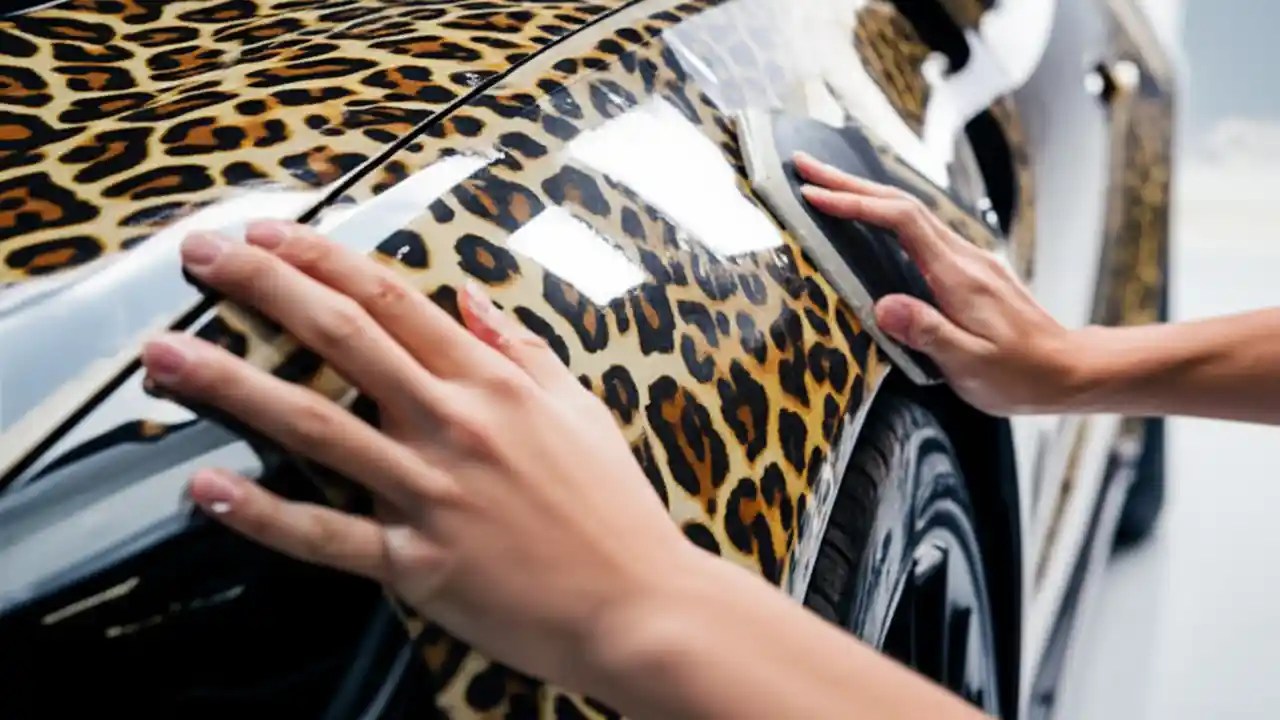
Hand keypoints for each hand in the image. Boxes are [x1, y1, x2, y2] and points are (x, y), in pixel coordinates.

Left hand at [140, 221, 696, 692]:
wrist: (639, 604)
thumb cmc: (612, 506)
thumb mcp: (579, 408)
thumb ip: (519, 348)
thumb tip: (469, 297)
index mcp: (494, 383)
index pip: (392, 299)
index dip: (320, 258)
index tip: (267, 234)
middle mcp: (455, 424)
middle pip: (342, 336)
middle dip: (262, 288)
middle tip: (200, 258)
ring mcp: (431, 492)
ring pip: (315, 425)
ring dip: (231, 386)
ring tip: (165, 356)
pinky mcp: (417, 561)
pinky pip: (327, 533)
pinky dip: (262, 513)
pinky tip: (207, 488)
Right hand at [793, 151, 1087, 414]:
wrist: (1068, 369)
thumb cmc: (1019, 373)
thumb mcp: (969, 364)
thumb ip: (926, 332)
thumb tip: (882, 306)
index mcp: (957, 275)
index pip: (901, 221)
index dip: (855, 203)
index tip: (815, 194)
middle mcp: (963, 257)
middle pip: (901, 203)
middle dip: (849, 182)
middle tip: (806, 165)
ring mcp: (968, 260)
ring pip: (910, 213)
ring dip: (866, 194)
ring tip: (827, 185)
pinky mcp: (968, 270)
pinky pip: (920, 229)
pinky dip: (887, 214)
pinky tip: (873, 217)